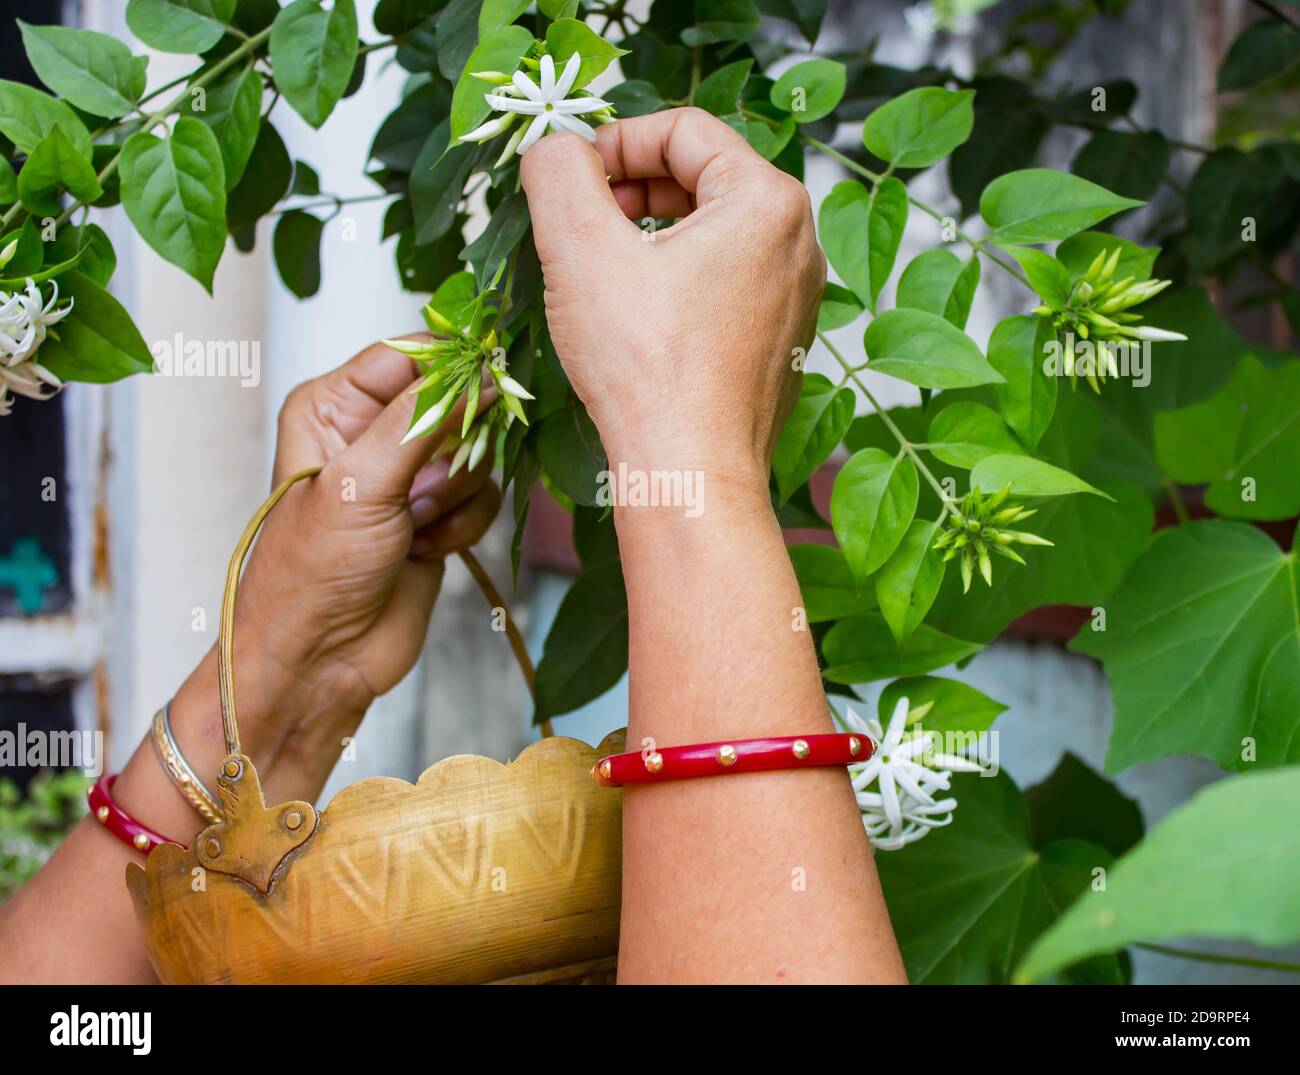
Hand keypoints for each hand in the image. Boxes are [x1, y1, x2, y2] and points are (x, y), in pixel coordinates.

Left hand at [144, 341, 499, 818]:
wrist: (320, 661)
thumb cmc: (310, 572)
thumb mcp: (360, 482)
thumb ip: (423, 419)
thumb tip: (482, 376)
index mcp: (333, 406)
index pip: (409, 356)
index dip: (453, 368)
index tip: (492, 380)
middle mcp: (370, 433)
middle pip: (454, 402)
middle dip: (452, 448)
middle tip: (422, 486)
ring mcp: (407, 476)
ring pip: (476, 452)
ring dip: (455, 494)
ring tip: (412, 528)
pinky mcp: (437, 515)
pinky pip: (484, 495)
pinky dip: (463, 524)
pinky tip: (426, 551)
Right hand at [520, 107, 825, 490]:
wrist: (689, 473)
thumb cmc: (647, 371)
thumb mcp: (579, 250)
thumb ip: (558, 174)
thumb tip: (555, 150)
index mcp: (767, 202)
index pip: (683, 130)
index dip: (613, 141)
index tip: (568, 176)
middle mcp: (797, 243)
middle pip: (701, 177)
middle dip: (630, 189)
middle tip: (577, 222)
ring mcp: (794, 297)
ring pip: (710, 234)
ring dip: (648, 236)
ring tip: (598, 270)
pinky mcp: (779, 341)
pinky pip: (723, 284)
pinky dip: (675, 282)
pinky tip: (634, 317)